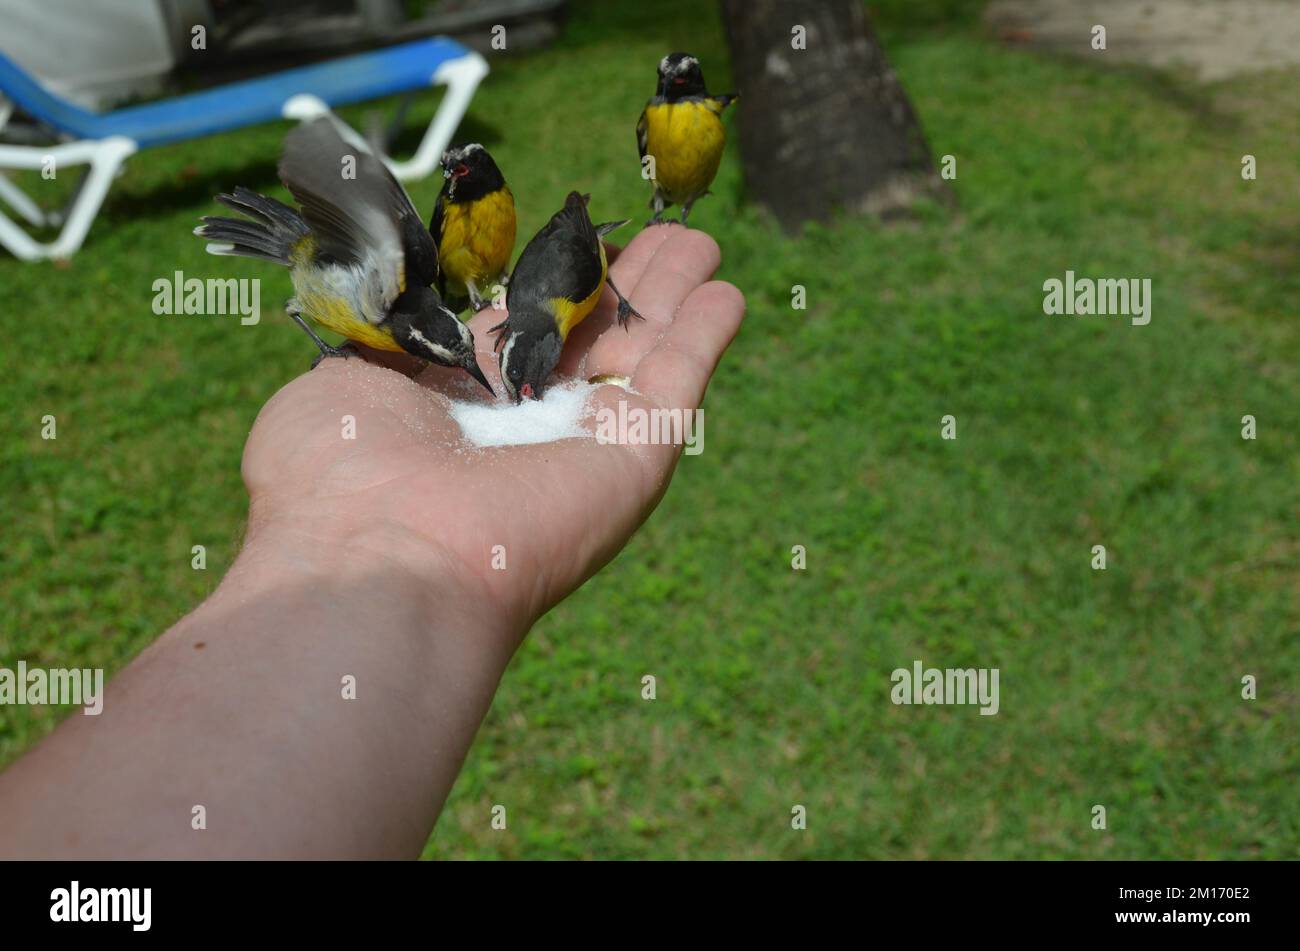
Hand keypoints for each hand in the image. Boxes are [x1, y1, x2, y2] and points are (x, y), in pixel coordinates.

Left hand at [240, 225, 744, 646]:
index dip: (550, 283)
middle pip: (593, 332)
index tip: (575, 239)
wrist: (385, 553)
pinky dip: (707, 336)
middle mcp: (529, 419)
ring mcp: (587, 438)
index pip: (521, 328)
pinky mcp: (638, 453)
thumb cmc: (339, 473)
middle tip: (660, 233)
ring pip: (647, 350)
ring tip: (702, 239)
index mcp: (459, 401)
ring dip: (676, 294)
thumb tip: (398, 302)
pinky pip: (681, 382)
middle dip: (626, 280)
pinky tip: (728, 294)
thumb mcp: (342, 378)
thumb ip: (386, 336)